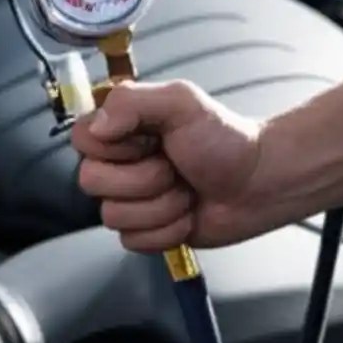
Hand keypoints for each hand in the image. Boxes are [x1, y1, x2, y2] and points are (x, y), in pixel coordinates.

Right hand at [72, 80, 261, 249]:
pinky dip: (168, 229)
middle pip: (92, 182)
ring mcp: (133, 198)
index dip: (114, 147)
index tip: (148, 140)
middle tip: (175, 167)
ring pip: (114, 216)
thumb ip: (132, 101)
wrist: (259, 183)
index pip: (82, 140)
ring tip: (186, 190)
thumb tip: (98, 125)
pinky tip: (187, 212)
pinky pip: (134, 241)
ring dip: (161, 205)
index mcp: (123, 127)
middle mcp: (122, 163)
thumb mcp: (182, 102)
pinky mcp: (146, 229)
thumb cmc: (228, 140)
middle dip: (145, 179)